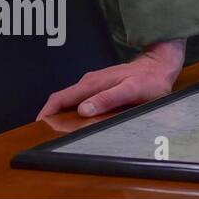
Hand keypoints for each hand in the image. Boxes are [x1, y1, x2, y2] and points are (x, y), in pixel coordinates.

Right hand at [38, 38, 185, 118]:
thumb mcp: (131, 91)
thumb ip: (108, 99)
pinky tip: (77, 120)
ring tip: (58, 131)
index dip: (46, 112)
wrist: (161, 65)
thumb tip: (83, 109)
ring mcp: (94, 83)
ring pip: (70, 99)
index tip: (38, 126)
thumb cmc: (150, 80)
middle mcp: (89, 82)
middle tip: (45, 134)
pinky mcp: (100, 86)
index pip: (60, 98)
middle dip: (50, 115)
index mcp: (93, 83)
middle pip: (62, 99)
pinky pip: (80, 98)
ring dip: (61, 113)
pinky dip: (73, 109)